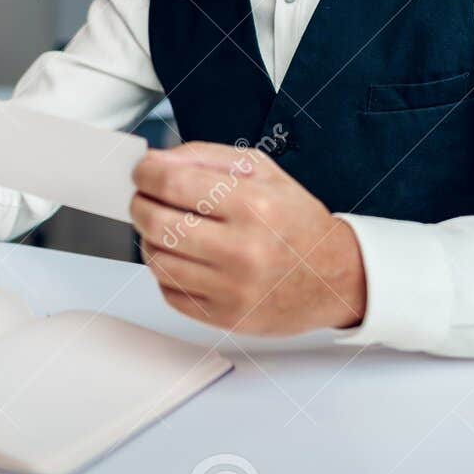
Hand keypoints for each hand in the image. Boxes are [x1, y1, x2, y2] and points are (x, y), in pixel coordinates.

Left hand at [130, 142, 365, 335]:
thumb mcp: (262, 171)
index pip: (172, 183)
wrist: (334, 277)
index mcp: (253, 205)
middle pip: (156, 222)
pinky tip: (186, 259)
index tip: (142, 172)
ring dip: (151, 239)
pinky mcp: (224, 317)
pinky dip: (167, 272)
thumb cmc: (296, 221)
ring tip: (170, 229)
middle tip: (145, 199)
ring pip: (157, 259)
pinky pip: (169, 291)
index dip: (145, 173)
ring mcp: (232, 288)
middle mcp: (243, 249)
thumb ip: (205, 157)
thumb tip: (155, 161)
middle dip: (139, 204)